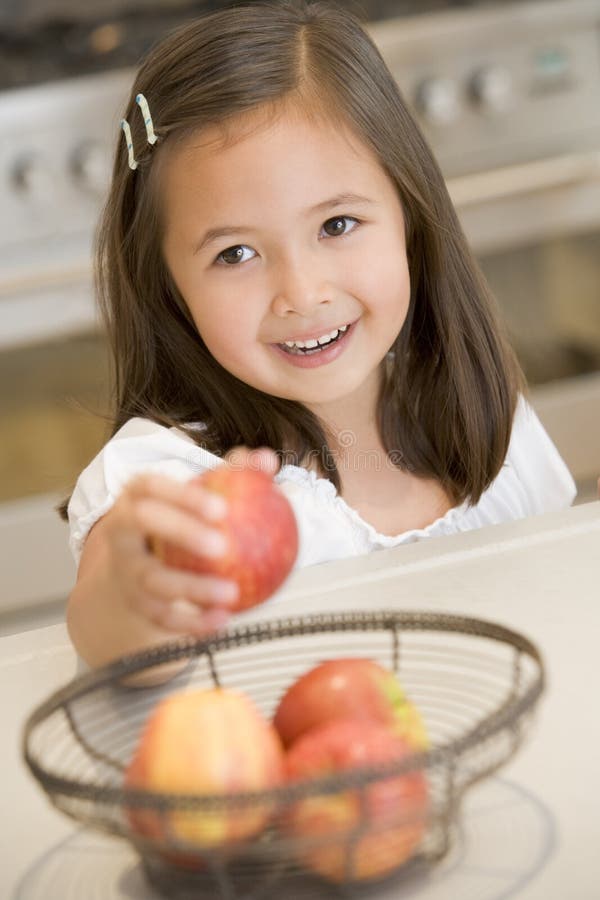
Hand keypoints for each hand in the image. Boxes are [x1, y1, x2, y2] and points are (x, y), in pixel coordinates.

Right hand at [99, 446, 279, 637]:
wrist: (142, 561)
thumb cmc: (181, 518)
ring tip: (231, 593)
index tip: (222, 508)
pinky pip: (161, 616)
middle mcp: (123, 528)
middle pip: (142, 522)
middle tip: (222, 547)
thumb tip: (267, 460)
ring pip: (151, 578)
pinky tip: (223, 621)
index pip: (152, 485)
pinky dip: (191, 623)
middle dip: (180, 531)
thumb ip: (236, 473)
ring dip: (191, 589)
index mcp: (138, 495)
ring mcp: (125, 567)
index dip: (183, 496)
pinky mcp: (134, 602)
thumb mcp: (203, 494)